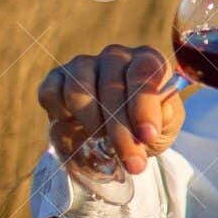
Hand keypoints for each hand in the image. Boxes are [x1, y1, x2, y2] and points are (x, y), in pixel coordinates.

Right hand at [37, 44, 183, 175]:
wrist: (121, 130)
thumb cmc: (148, 123)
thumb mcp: (167, 125)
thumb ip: (167, 118)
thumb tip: (159, 115)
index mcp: (148, 60)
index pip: (144, 75)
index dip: (144, 107)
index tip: (147, 136)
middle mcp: (115, 56)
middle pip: (110, 88)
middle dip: (121, 130)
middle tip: (131, 161)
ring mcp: (84, 63)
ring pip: (78, 90)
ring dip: (92, 123)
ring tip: (103, 139)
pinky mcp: (57, 77)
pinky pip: (51, 92)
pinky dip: (60, 113)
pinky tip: (76, 125)